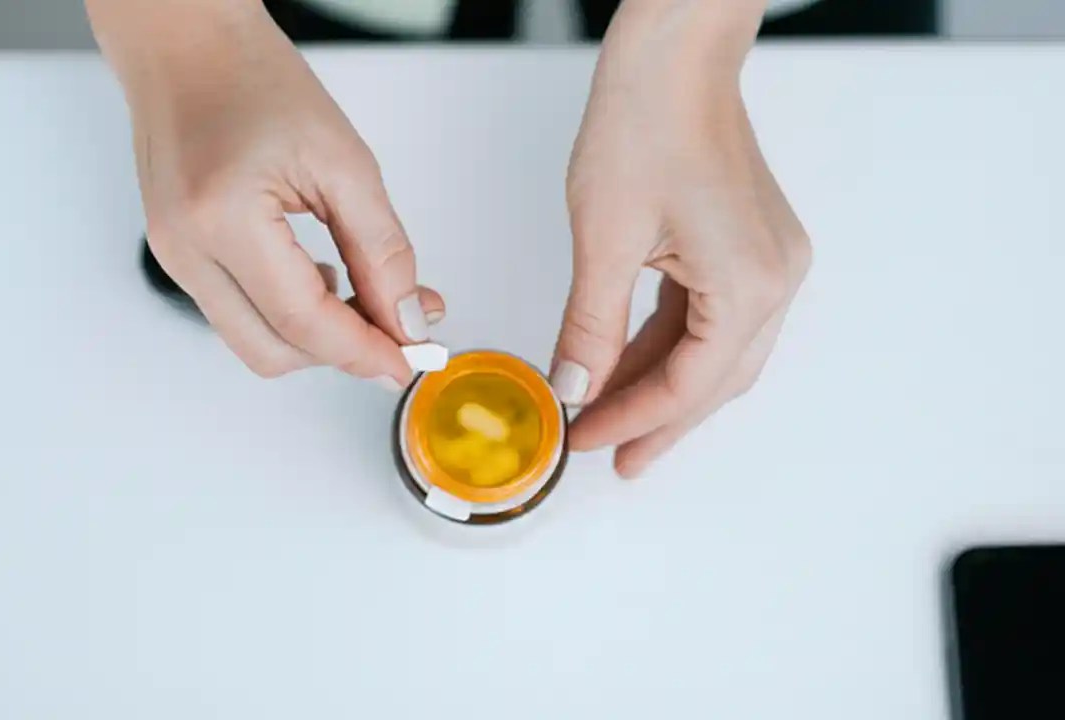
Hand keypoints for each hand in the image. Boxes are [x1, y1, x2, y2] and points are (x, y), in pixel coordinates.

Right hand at [88, 1, 441, 385]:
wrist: (185, 45)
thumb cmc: (252, 79)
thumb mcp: (343, 160)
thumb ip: (381, 250)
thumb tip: (406, 319)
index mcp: (222, 217)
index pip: (302, 320)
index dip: (363, 351)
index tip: (411, 359)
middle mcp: (184, 248)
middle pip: (272, 350)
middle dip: (342, 352)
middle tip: (399, 328)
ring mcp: (172, 257)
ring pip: (254, 342)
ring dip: (315, 336)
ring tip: (361, 292)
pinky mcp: (175, 256)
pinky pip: (237, 314)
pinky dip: (287, 315)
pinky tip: (319, 279)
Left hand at [550, 0, 810, 476]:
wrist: (673, 57)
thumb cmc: (646, 122)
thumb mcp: (604, 240)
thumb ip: (590, 328)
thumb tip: (573, 389)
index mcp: (750, 283)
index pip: (688, 385)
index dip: (631, 420)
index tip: (584, 441)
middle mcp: (774, 278)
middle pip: (714, 381)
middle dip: (657, 420)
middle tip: (610, 457)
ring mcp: (768, 261)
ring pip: (713, 352)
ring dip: (661, 385)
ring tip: (609, 417)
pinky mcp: (749, 246)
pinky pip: (710, 316)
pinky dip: (668, 344)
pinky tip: (628, 364)